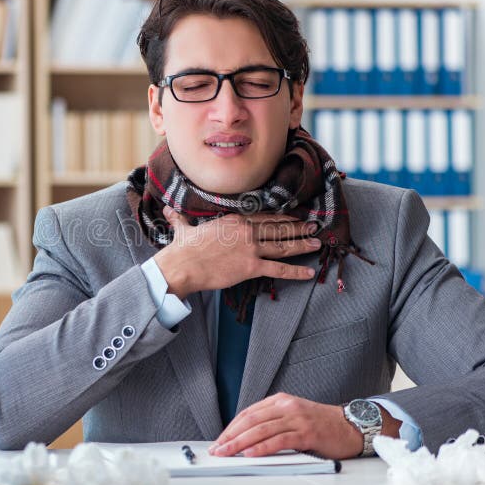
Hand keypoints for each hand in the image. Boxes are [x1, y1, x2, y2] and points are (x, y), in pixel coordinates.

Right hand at [153, 207, 320, 299]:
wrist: (183, 265)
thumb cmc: (183, 248)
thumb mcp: (184, 228)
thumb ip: (181, 219)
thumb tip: (168, 211)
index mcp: (234, 220)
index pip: (264, 216)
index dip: (282, 217)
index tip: (294, 216)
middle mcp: (246, 231)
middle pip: (278, 228)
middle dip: (297, 227)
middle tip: (313, 226)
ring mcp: (250, 248)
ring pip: (282, 245)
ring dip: (302, 244)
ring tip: (316, 243)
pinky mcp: (251, 267)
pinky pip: (278, 269)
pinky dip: (295, 272)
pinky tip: (308, 273)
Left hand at [207, 393, 365, 459]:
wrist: (350, 426)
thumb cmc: (321, 424)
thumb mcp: (293, 416)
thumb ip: (273, 422)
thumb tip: (246, 439)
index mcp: (280, 401)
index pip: (248, 413)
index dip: (231, 427)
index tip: (220, 440)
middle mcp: (286, 406)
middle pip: (251, 420)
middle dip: (231, 436)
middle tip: (218, 449)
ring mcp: (296, 418)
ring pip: (261, 429)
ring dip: (240, 443)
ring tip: (227, 452)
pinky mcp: (307, 432)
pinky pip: (280, 440)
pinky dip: (263, 447)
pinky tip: (251, 453)